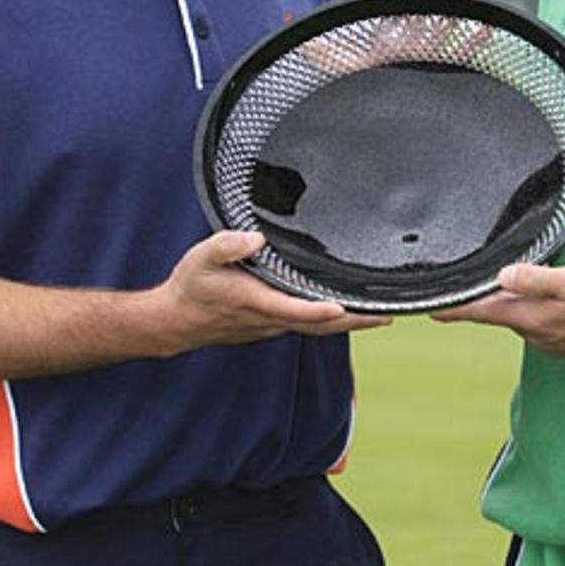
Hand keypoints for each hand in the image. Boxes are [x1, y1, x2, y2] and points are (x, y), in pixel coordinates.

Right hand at [160, 231, 390, 348]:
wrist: (176, 321)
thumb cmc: (191, 286)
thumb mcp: (201, 258)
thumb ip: (227, 246)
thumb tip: (254, 237)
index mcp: (257, 302)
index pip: (297, 309)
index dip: (321, 310)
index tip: (345, 307)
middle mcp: (271, 318)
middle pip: (321, 325)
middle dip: (355, 321)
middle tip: (388, 316)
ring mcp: (274, 326)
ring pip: (318, 328)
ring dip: (350, 323)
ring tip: (380, 316)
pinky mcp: (273, 325)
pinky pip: (309, 326)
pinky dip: (332, 322)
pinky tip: (347, 312)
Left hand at [433, 262, 564, 359]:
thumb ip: (535, 278)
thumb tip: (502, 275)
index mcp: (526, 316)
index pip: (477, 312)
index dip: (450, 308)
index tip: (427, 308)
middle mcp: (531, 331)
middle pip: (495, 311)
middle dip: (481, 298)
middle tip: (466, 281)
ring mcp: (546, 339)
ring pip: (517, 315)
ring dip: (509, 301)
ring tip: (507, 282)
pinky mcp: (561, 340)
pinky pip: (537, 321)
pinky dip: (532, 308)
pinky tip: (545, 297)